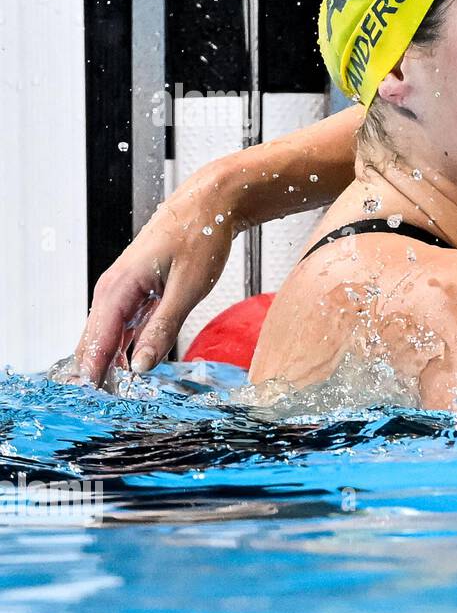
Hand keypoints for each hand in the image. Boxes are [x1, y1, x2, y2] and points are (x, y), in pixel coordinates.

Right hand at [73, 174, 236, 385]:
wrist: (210, 205)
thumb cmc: (200, 237)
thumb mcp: (188, 288)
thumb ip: (163, 328)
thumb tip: (140, 366)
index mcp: (119, 287)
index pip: (96, 340)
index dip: (92, 374)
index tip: (91, 403)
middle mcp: (113, 290)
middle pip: (95, 341)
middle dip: (97, 373)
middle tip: (103, 408)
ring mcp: (124, 290)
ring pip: (109, 335)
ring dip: (111, 363)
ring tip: (114, 396)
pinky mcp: (138, 292)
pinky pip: (125, 326)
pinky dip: (126, 347)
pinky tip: (132, 368)